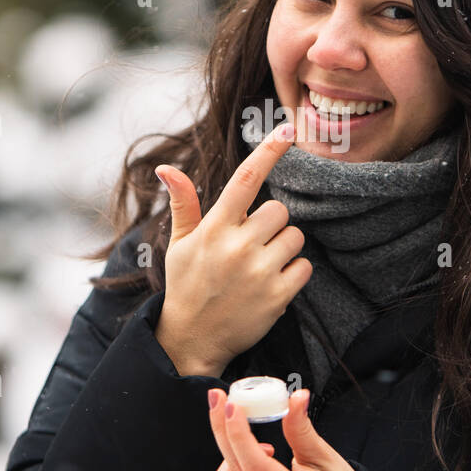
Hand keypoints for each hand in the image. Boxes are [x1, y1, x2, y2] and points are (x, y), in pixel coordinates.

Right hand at [154, 123, 312, 376]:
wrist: (192, 340)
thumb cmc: (187, 285)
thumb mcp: (180, 244)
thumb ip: (184, 204)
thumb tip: (167, 168)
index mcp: (213, 229)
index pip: (245, 180)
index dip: (269, 151)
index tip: (288, 130)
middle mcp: (237, 247)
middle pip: (280, 211)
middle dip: (271, 225)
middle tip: (251, 245)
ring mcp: (258, 272)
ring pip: (295, 237)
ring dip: (284, 248)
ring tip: (260, 266)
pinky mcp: (277, 296)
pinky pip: (304, 267)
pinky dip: (293, 273)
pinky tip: (271, 284)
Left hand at [207, 387, 359, 470]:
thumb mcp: (326, 458)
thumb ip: (303, 429)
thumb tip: (297, 397)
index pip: (258, 467)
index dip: (239, 434)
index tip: (232, 405)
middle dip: (223, 430)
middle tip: (218, 400)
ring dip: (230, 452)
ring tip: (254, 441)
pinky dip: (231, 469)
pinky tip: (250, 460)